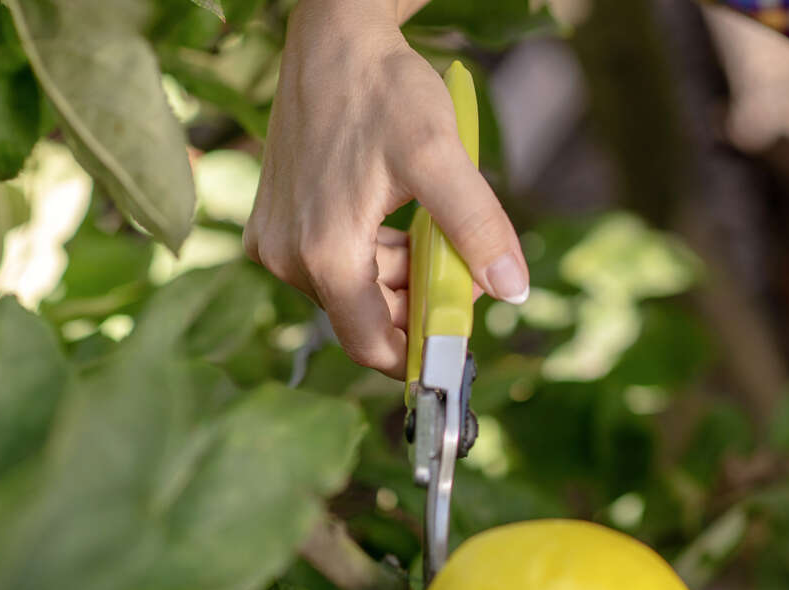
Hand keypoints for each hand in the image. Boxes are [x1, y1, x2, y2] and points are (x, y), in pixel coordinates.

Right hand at [244, 0, 528, 378]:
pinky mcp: (276, 226)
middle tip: (459, 261)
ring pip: (354, 290)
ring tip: (429, 224)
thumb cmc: (383, 90)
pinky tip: (396, 216)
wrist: (334, 39)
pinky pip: (334, 264)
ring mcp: (276, 243)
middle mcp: (288, 258)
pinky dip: (374, 254)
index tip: (459, 340)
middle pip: (367, 316)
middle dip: (417, 299)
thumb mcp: (441, 157)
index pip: (372, 344)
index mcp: (323, 252)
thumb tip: (513, 290)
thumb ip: (477, 227)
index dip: (420, 352)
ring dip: (399, 273)